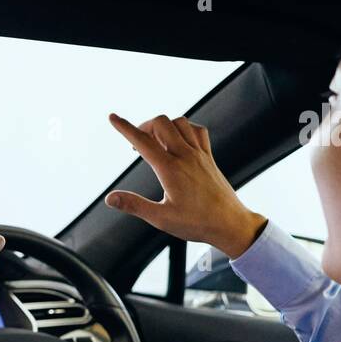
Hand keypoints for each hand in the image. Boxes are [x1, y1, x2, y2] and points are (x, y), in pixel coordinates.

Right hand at [104, 114, 265, 257]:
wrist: (231, 224)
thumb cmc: (196, 223)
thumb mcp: (161, 218)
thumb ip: (134, 205)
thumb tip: (110, 198)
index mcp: (170, 169)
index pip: (143, 141)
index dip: (125, 128)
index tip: (112, 118)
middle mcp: (185, 156)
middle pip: (162, 123)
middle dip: (144, 126)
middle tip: (137, 144)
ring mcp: (200, 154)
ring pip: (180, 123)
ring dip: (164, 126)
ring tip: (156, 142)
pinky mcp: (209, 157)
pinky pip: (197, 131)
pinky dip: (184, 128)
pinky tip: (178, 140)